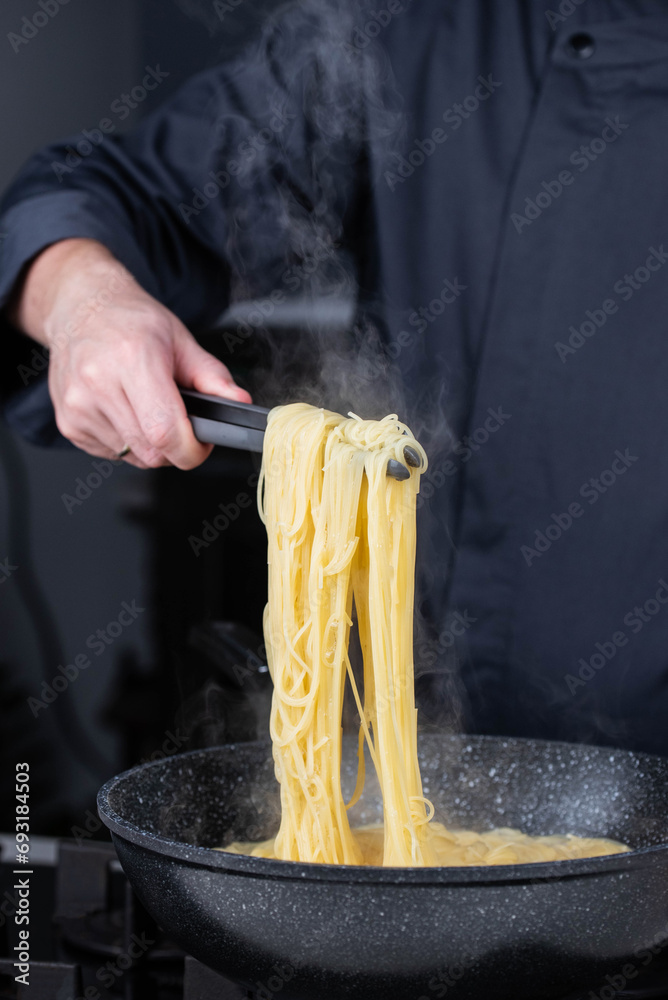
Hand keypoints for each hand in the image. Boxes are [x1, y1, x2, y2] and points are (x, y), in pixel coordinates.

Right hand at [9, 238, 250, 468]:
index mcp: (132, 359)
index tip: (202, 444)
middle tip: (180, 421)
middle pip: (151, 452)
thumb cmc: (131, 322)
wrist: (81, 309)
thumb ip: (213, 376)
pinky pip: (113, 454)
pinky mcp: (68, 424)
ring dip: (150, 444)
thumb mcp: (180, 339)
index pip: (165, 432)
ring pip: (134, 457)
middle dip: (176, 447)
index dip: (191, 450)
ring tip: (147, 407)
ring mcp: (78, 406)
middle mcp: (98, 384)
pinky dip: (127, 441)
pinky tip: (125, 410)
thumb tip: (239, 402)